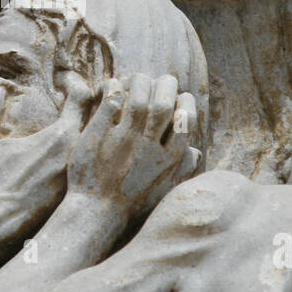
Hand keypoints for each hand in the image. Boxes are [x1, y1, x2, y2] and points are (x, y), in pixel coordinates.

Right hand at [0, 71, 93, 206]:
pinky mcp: (84, 192)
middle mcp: (80, 152)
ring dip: (96, 136)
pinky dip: (94, 162)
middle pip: (100, 119)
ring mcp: (86, 173)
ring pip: (102, 145)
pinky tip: (83, 163)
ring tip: (86, 133)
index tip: (67, 86)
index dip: (75, 86)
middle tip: (80, 105)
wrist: (3, 222)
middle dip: (92, 109)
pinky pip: (97, 170)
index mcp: (62, 134)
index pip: (81, 97)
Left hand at [66, 73, 200, 212]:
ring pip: (138, 98)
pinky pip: (111, 101)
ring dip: (140, 82)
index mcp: (168, 159)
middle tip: (161, 80)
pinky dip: (114, 88)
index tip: (179, 98)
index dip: (185, 102)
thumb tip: (195, 151)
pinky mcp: (99, 135)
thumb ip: (182, 169)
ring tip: (137, 80)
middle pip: (163, 103)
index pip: (186, 119)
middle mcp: (147, 147)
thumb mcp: (164, 189)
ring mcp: (123, 140)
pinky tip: (113, 88)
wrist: (95, 211)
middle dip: (166, 84)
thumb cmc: (131, 201)